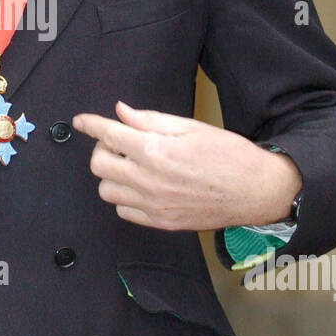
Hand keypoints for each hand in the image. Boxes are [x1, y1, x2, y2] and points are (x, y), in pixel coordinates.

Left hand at [71, 101, 301, 230]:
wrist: (255, 191)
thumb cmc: (229, 155)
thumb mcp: (191, 127)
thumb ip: (150, 120)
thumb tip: (121, 112)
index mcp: (157, 150)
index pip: (109, 135)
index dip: (91, 125)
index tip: (81, 121)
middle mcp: (149, 180)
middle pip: (99, 165)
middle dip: (103, 149)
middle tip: (119, 143)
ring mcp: (153, 205)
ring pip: (106, 191)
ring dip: (112, 175)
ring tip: (133, 166)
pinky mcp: (160, 222)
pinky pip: (123, 210)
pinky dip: (125, 197)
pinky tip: (142, 185)